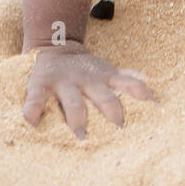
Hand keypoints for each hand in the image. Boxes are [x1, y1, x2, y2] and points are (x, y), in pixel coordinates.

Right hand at [22, 42, 155, 138]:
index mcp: (104, 77)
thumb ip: (126, 77)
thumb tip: (149, 84)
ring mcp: (64, 84)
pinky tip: (32, 122)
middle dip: (112, 111)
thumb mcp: (106, 70)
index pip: (127, 85)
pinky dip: (33, 110)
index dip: (139, 97)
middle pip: (103, 96)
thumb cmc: (85, 70)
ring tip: (81, 137)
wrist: (55, 48)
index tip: (151, 111)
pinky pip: (35, 101)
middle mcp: (86, 80)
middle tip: (119, 130)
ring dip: (78, 119)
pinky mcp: (40, 87)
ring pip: (73, 102)